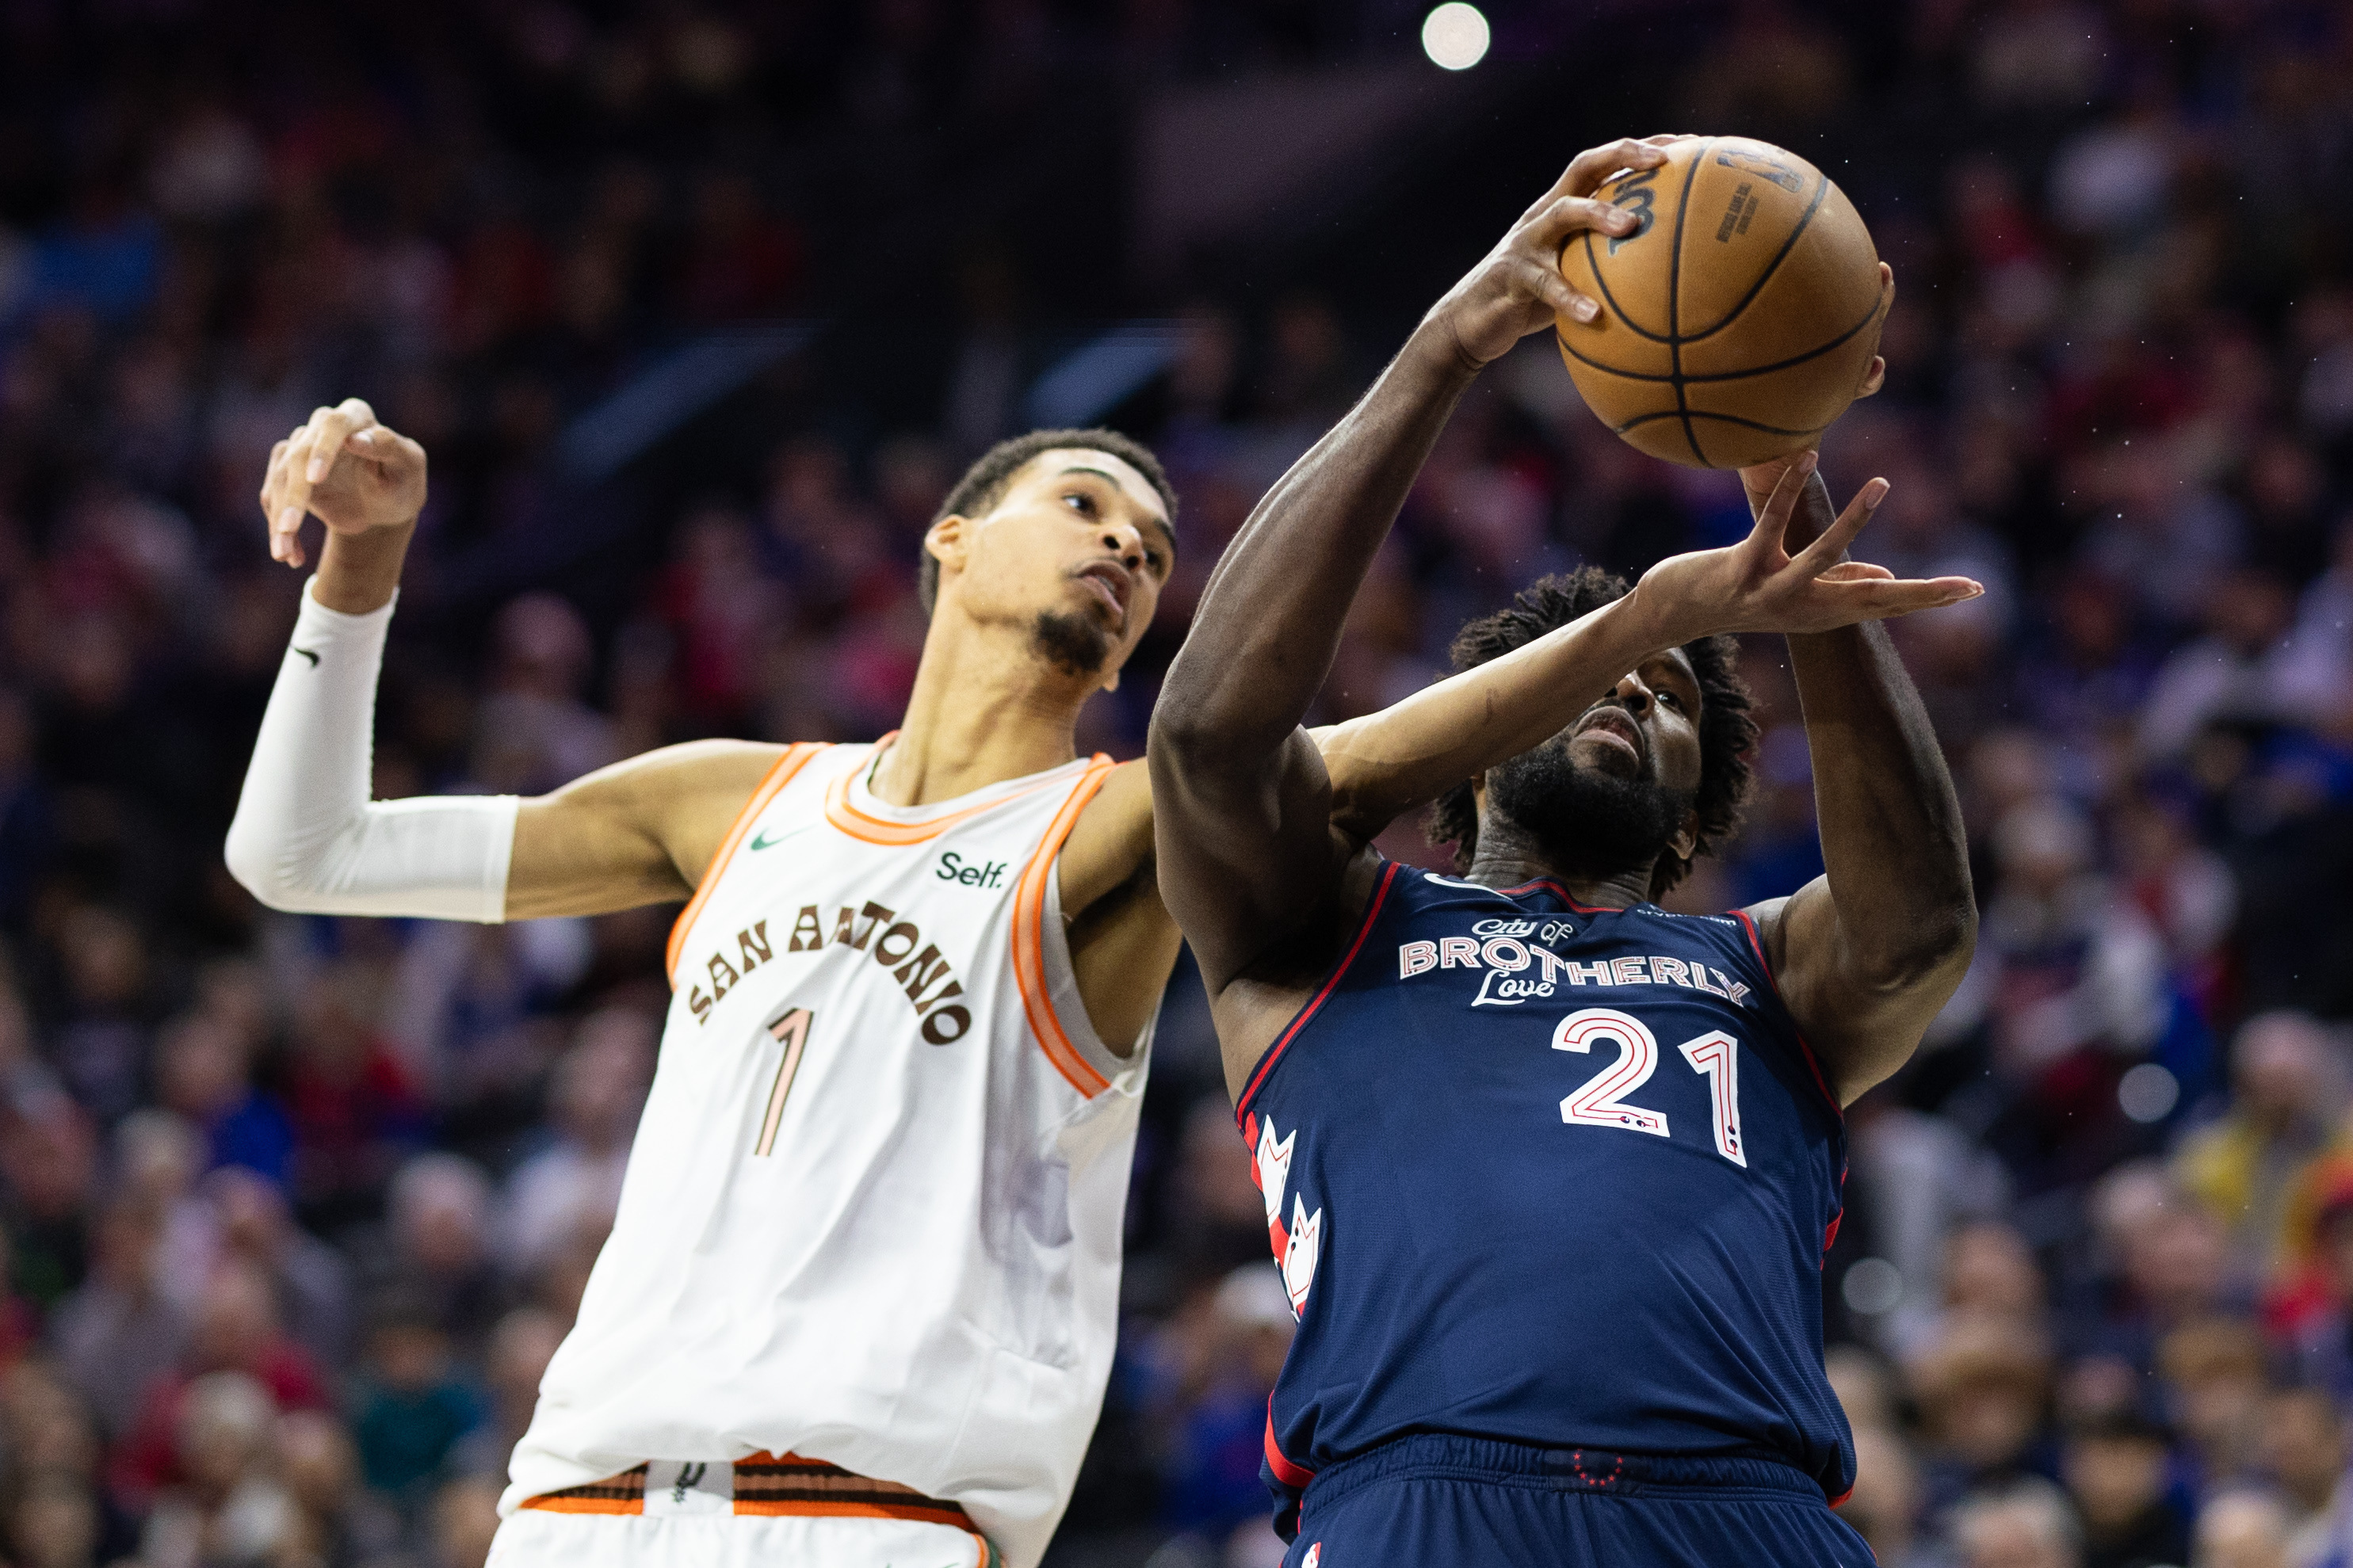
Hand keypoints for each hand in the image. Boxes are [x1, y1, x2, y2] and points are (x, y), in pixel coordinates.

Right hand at [259, 399, 427, 567]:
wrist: (385, 508)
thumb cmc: (403, 483)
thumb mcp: (410, 467)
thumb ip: (390, 447)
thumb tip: (355, 439)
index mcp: (356, 416)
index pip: (333, 426)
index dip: (322, 450)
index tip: (315, 479)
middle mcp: (322, 427)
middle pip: (297, 456)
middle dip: (292, 496)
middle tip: (289, 529)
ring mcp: (300, 448)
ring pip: (278, 479)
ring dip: (278, 519)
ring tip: (285, 554)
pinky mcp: (286, 473)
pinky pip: (272, 497)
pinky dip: (278, 528)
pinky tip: (292, 555)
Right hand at [1423, 135, 1683, 371]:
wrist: (1471, 322)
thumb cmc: (1534, 301)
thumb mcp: (1574, 276)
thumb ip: (1609, 268)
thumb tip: (1673, 285)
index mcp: (1564, 208)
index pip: (1606, 164)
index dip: (1643, 149)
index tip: (1690, 144)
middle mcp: (1545, 214)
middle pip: (1583, 167)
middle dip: (1623, 156)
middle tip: (1661, 163)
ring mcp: (1526, 242)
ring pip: (1563, 213)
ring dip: (1598, 213)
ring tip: (1630, 226)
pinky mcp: (1512, 275)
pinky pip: (1545, 284)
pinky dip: (1570, 299)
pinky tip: (1596, 315)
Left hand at [1635, 452, 1980, 640]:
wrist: (1671, 613)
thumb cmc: (1738, 596)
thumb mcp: (1794, 597)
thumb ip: (1841, 588)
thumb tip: (1889, 582)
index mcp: (1821, 614)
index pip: (1886, 608)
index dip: (1929, 600)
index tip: (1974, 591)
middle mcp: (1802, 609)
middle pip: (1871, 603)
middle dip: (1921, 595)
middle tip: (1969, 584)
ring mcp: (1770, 592)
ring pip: (1822, 558)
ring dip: (1854, 520)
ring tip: (1883, 483)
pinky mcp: (1740, 570)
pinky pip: (1769, 525)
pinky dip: (1788, 491)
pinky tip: (1807, 458)